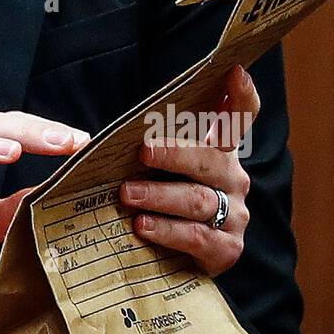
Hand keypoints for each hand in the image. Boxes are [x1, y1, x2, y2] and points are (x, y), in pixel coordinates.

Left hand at [119, 63, 258, 277]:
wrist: (175, 261)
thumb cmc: (161, 202)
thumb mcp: (155, 169)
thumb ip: (145, 144)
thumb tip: (94, 133)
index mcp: (219, 152)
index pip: (239, 117)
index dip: (239, 95)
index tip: (234, 72)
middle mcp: (233, 179)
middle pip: (210, 159)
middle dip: (174, 154)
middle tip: (142, 151)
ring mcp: (234, 215)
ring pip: (198, 199)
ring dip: (160, 195)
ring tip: (127, 195)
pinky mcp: (226, 250)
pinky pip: (197, 237)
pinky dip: (168, 231)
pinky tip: (143, 226)